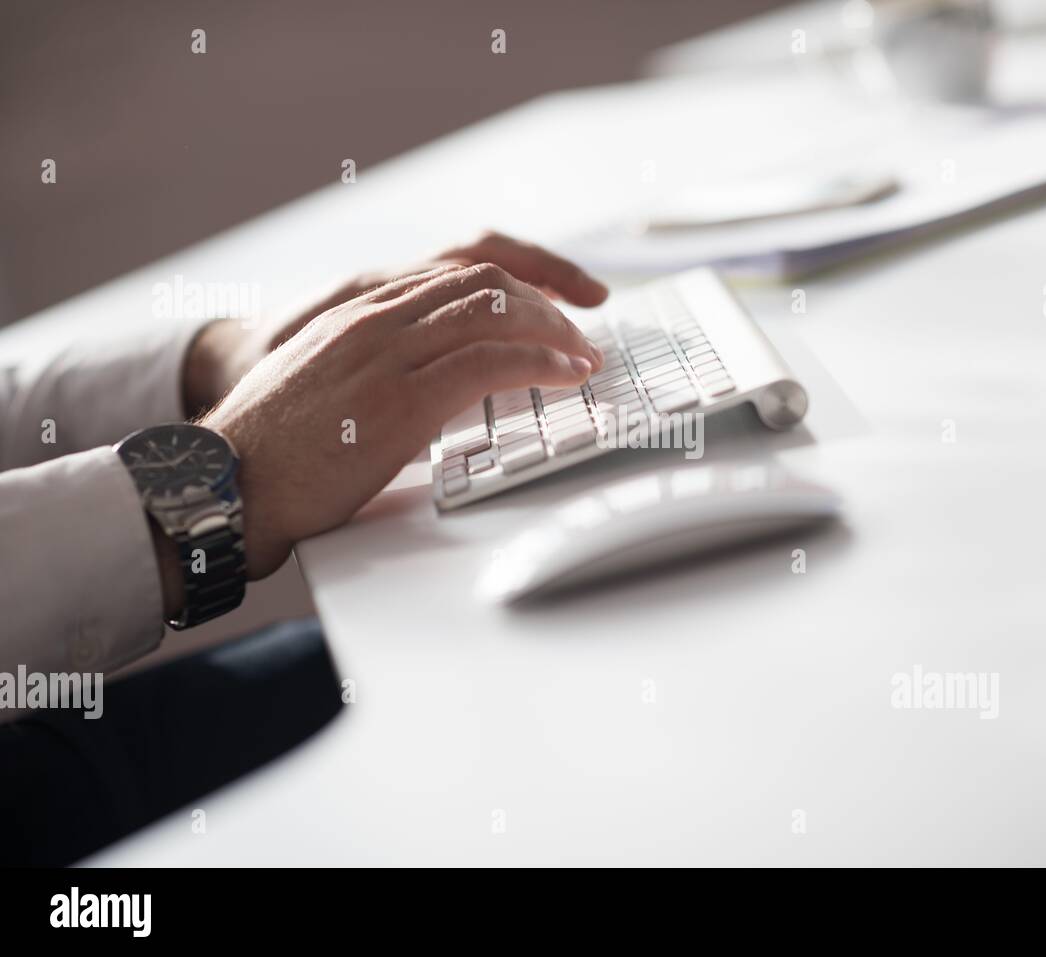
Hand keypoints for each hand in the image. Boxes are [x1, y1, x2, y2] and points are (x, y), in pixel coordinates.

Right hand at [192, 262, 602, 587]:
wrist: (221, 484)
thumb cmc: (267, 455)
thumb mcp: (322, 392)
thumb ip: (370, 376)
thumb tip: (424, 396)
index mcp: (356, 317)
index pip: (453, 278)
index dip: (514, 289)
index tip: (547, 312)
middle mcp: (374, 322)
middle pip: (482, 283)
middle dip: (544, 304)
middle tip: (577, 336)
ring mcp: (386, 356)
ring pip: (494, 312)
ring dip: (555, 331)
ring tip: (585, 356)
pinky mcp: (400, 400)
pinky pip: (491, 361)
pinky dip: (543, 362)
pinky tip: (568, 376)